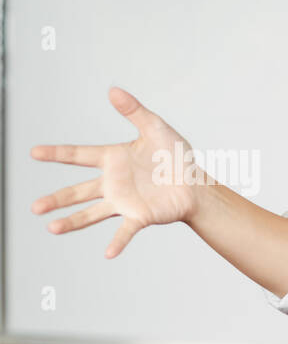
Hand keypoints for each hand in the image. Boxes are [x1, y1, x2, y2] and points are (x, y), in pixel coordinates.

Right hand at [30, 87, 205, 257]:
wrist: (196, 183)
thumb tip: (113, 90)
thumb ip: (135, 111)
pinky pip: (126, 230)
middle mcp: (113, 182)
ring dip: (73, 222)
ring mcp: (124, 201)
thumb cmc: (176, 157)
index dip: (56, 153)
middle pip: (77, 191)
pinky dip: (118, 242)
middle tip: (35, 207)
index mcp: (113, 159)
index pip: (78, 155)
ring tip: (52, 228)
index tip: (34, 152)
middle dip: (56, 199)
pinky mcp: (140, 216)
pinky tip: (108, 253)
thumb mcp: (156, 128)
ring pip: (92, 213)